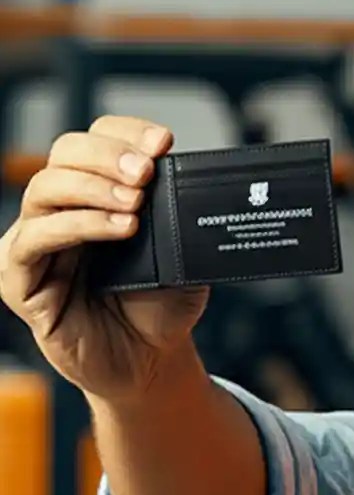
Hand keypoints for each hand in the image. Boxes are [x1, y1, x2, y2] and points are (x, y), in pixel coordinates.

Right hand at [0, 116, 209, 402]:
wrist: (151, 361)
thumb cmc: (160, 305)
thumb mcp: (180, 253)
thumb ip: (176, 217)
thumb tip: (191, 181)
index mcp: (93, 194)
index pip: (95, 140)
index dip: (125, 134)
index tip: (164, 141)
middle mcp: (58, 211)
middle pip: (64, 155)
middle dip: (108, 156)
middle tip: (147, 172)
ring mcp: (35, 244)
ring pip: (45, 190)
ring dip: (94, 189)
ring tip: (135, 203)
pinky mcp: (21, 281)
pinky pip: (35, 240)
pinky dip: (79, 226)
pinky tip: (118, 229)